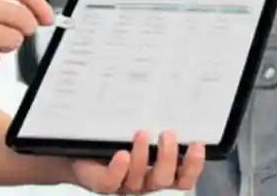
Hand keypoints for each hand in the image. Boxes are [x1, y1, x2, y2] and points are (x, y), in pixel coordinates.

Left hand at [69, 130, 205, 193]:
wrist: (79, 146)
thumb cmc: (114, 136)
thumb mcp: (136, 127)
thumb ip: (154, 121)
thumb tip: (171, 93)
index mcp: (157, 171)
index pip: (182, 178)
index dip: (193, 166)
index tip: (197, 144)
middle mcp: (144, 181)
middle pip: (163, 180)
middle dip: (168, 158)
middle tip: (167, 133)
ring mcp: (123, 184)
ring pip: (138, 181)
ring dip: (142, 156)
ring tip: (142, 132)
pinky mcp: (102, 183)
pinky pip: (112, 182)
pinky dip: (119, 169)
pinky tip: (122, 155)